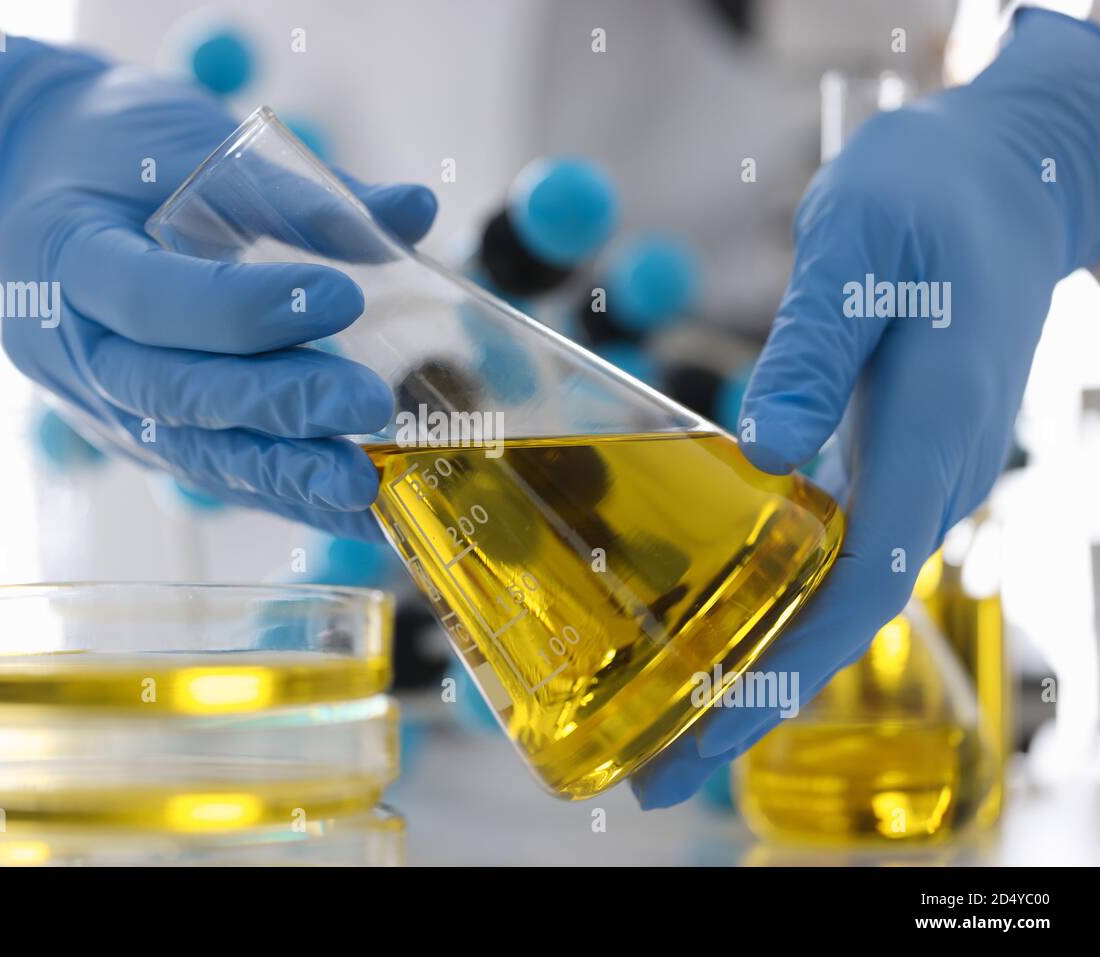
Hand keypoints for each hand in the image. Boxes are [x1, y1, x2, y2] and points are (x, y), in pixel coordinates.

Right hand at [0, 39, 436, 538]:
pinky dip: (287, 495)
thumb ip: (296, 188)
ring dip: (288, 476)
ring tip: (369, 487)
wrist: (40, 189)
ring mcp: (99, 408)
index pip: (149, 298)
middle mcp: (71, 349)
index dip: (243, 306)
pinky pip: (213, 473)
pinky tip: (357, 512)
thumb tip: (415, 210)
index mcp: (62, 255)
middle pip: (173, 394)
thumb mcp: (188, 143)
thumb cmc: (118, 157)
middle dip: (278, 405)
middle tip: (371, 405)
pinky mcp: (138, 442)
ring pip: (193, 454)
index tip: (343, 296)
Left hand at [633, 9, 1099, 807]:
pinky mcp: (894, 459)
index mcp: (930, 436)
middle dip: (753, 701)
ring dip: (757, 665)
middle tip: (657, 774)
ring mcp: (918, 474)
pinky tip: (718, 626)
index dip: (784, 667)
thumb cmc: (930, 200)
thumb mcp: (858, 247)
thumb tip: (764, 446)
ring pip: (836, 596)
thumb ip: (814, 348)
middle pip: (841, 617)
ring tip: (667, 727)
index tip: (709, 728)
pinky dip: (774, 604)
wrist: (1007, 181)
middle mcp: (932, 477)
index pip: (858, 583)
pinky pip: (834, 554)